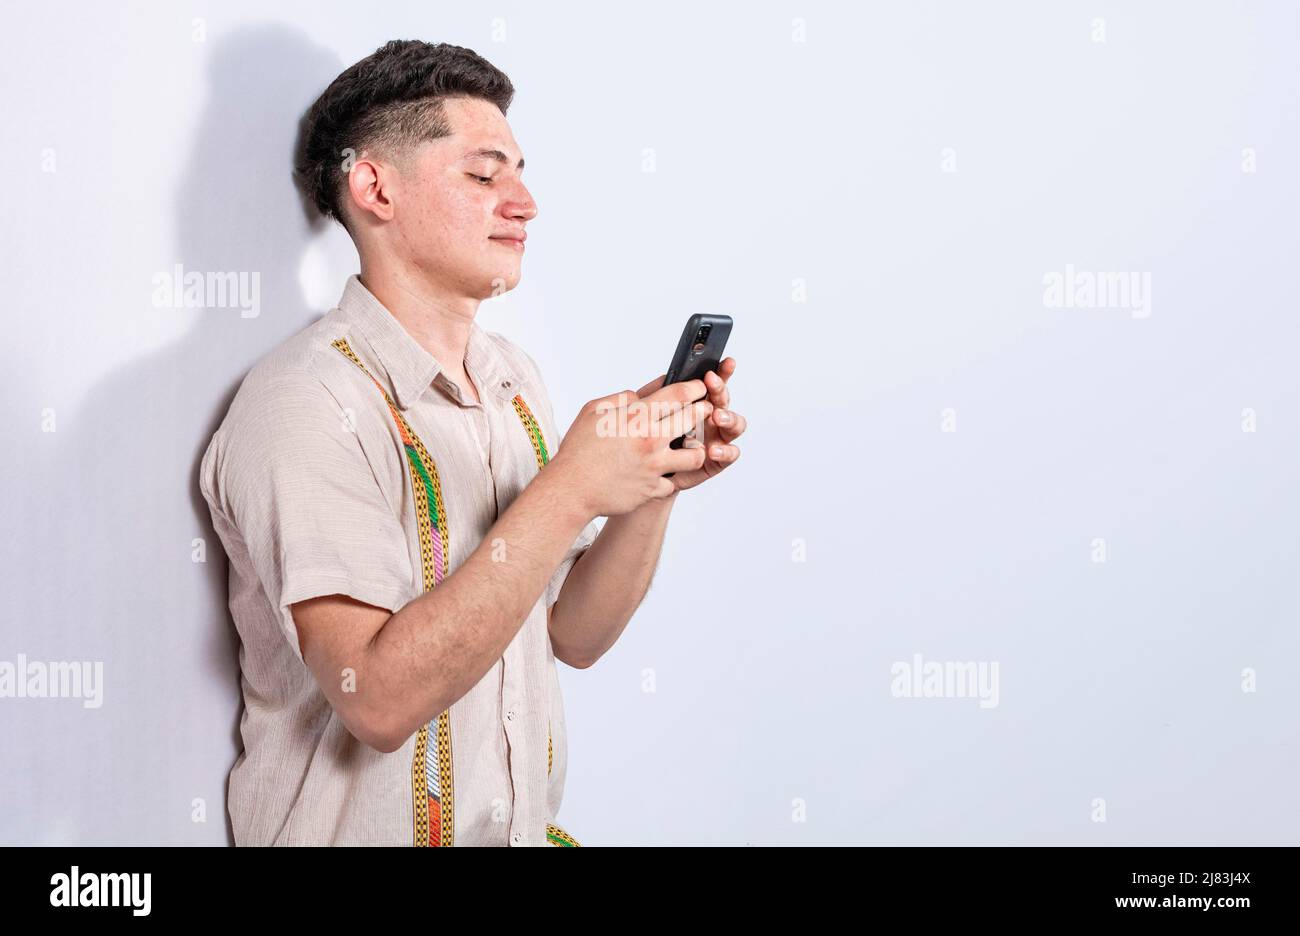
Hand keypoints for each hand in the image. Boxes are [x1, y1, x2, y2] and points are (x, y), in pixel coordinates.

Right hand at [549, 379, 714, 516]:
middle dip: (704, 411)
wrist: (571, 489)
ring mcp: (654, 467)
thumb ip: (620, 398)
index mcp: (636, 417)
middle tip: (705, 410)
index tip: (700, 387)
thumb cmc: (578, 449)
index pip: (678, 394)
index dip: (695, 387)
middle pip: (693, 419)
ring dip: (696, 449)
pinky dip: (667, 478)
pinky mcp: (652, 489)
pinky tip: (660, 474)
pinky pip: (672, 483)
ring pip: (695, 456)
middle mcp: (650, 440)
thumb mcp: (593, 411)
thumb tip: (640, 395)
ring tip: (691, 447)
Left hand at [635, 357, 743, 491]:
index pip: (712, 384)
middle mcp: (712, 418)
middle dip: (720, 390)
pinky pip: (731, 453)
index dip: (721, 372)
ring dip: (729, 418)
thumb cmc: (651, 442)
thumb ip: (660, 395)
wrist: (646, 474)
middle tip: (712, 384)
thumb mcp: (651, 415)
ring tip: (718, 417)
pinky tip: (713, 449)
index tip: (724, 362)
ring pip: (736, 424)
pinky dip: (726, 450)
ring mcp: (717, 438)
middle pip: (724, 400)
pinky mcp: (717, 460)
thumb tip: (667, 375)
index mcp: (698, 404)